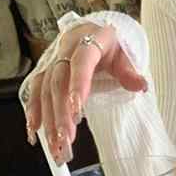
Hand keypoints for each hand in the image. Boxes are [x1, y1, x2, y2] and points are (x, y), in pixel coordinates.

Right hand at [24, 23, 146, 163]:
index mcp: (89, 41)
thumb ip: (129, 71)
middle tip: (66, 139)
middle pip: (58, 82)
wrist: (91, 31)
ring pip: (44, 89)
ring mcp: (52, 59)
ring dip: (47, 118)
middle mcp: (66, 49)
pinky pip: (35, 91)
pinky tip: (34, 132)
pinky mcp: (43, 70)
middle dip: (60, 113)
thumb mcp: (124, 54)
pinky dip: (34, 112)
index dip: (78, 85)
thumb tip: (142, 86)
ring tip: (55, 144)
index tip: (77, 111)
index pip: (81, 62)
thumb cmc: (109, 46)